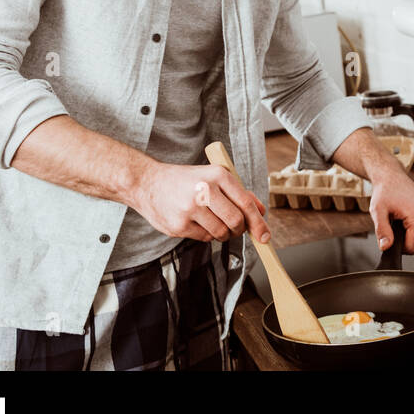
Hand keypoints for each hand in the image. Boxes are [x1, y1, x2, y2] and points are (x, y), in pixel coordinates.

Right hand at [131, 160, 270, 244]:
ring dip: (223, 233)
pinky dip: (206, 234)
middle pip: (236, 222)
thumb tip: (261, 211)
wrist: (148, 183)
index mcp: (218, 175)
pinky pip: (204, 238)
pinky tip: (197, 222)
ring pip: (221, 233)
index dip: (258, 222)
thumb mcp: (214, 177)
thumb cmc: (186, 181)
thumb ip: (239, 193)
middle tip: (236, 228)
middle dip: (240, 229)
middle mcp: (205, 190)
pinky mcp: (179, 225)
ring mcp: (190, 209)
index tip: (265, 236)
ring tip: (213, 221)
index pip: (246, 203)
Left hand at [368, 162, 413, 253]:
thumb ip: (382, 231)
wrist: (391, 176)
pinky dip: (408, 225)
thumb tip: (385, 247)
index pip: (410, 248)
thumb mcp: (378, 211)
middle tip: (392, 220)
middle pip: (413, 243)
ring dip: (404, 231)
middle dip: (400, 236)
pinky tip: (403, 213)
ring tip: (397, 215)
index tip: (389, 233)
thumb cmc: (385, 190)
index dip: (396, 246)